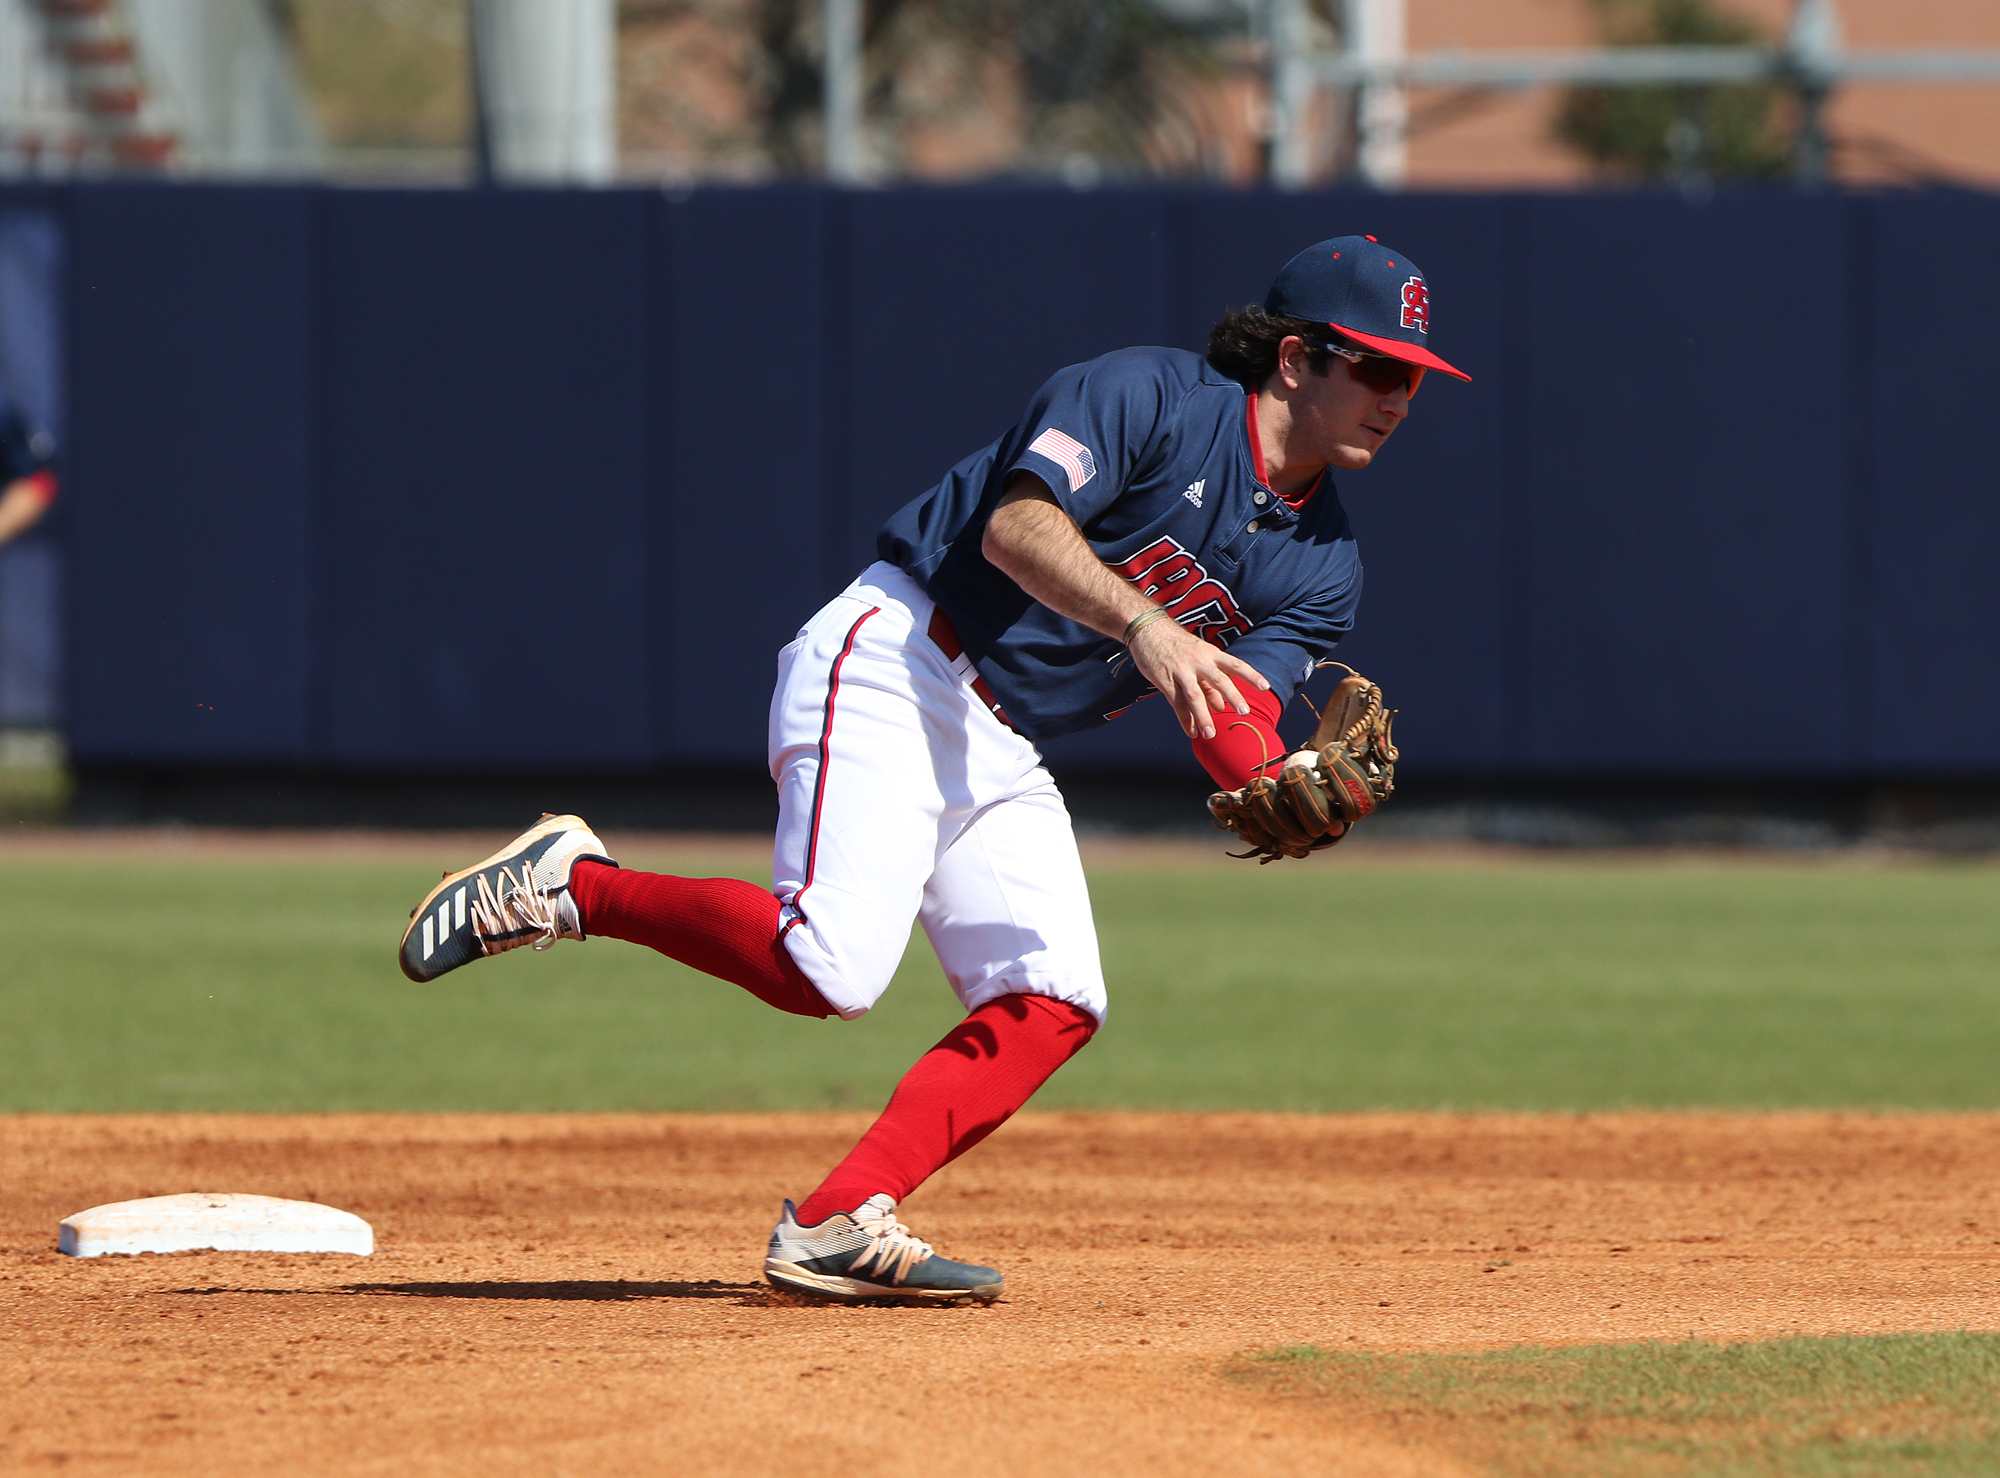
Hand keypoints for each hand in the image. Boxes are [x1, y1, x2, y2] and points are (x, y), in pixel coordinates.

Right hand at [1127, 615, 1270, 738]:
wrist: (1148, 628)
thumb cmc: (1177, 645)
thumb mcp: (1197, 657)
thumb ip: (1208, 681)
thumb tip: (1220, 706)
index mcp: (1210, 653)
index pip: (1235, 665)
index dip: (1251, 675)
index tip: (1265, 686)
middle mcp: (1198, 661)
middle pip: (1219, 680)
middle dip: (1232, 696)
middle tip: (1244, 712)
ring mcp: (1181, 670)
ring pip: (1195, 696)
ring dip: (1203, 716)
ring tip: (1211, 734)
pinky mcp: (1164, 679)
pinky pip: (1176, 702)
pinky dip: (1184, 719)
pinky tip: (1192, 732)